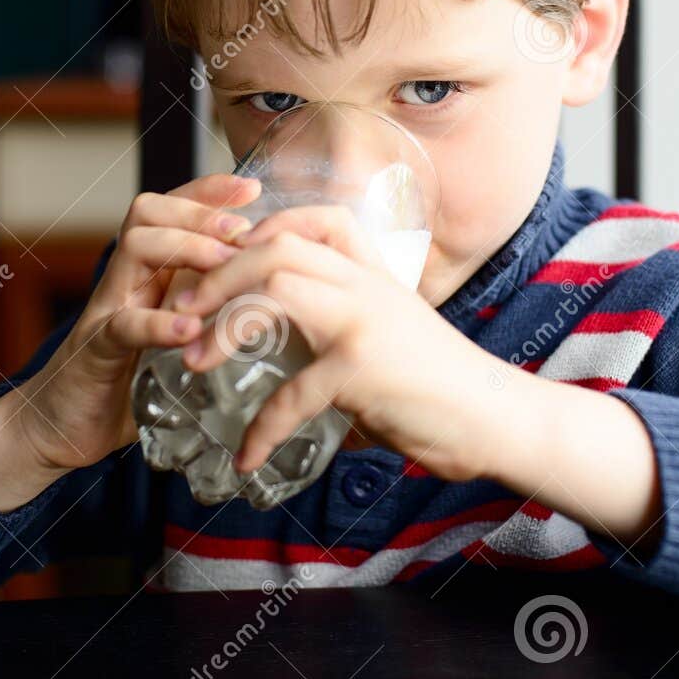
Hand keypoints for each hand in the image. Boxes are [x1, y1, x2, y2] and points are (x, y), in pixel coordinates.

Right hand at [0, 173, 261, 533]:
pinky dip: (159, 324)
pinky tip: (191, 330)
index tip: (251, 189)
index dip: (207, 192)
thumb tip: (268, 310)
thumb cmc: (125, 384)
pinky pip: (124, 325)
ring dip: (186, 248)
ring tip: (224, 265)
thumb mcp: (175, 342)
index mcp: (144, 275)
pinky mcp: (95, 351)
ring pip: (135, 248)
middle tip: (242, 230)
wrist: (59, 429)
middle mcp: (123, 282)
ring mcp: (105, 311)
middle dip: (200, 211)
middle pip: (150, 213)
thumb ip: (209, 319)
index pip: (170, 211)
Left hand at [172, 205, 507, 481]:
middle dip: (219, 274)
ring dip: (223, 325)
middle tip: (184, 310)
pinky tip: (248, 456)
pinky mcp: (360, 369)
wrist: (494, 417)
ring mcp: (363, 321)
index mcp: (375, 274)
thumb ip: (350, 321)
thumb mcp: (396, 331)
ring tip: (193, 361)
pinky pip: (291, 392)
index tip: (228, 261)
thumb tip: (299, 338)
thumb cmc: (442, 383)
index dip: (264, 230)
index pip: (317, 221)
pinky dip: (262, 428)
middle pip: (277, 247)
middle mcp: (367, 286)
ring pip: (274, 288)